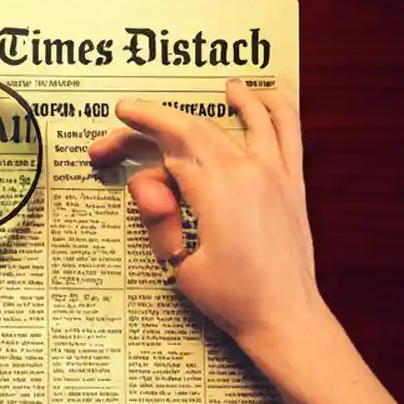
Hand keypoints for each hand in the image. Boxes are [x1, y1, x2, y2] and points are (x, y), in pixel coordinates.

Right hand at [89, 79, 317, 348]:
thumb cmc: (232, 298)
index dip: (133, 141)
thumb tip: (142, 181)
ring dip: (228, 100)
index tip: (111, 136)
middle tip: (125, 124)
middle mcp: (247, 171)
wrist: (284, 318)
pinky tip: (262, 94)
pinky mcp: (292, 183)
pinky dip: (276, 107)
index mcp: (216, 191)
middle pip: (193, 130)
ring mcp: (274, 173)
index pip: (166, 149)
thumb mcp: (180, 265)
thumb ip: (159, 219)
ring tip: (218, 86)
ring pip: (242, 120)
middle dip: (154, 123)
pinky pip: (288, 132)